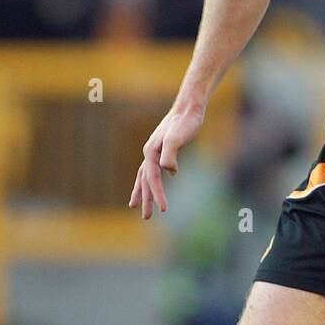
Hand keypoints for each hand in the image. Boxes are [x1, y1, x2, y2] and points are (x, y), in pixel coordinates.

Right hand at [129, 103, 205, 219]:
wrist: (189, 107)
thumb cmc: (184, 122)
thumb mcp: (177, 138)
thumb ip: (170, 154)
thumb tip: (169, 172)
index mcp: (151, 152)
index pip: (152, 179)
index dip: (157, 195)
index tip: (164, 210)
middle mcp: (149, 152)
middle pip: (144, 181)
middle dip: (145, 199)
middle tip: (146, 217)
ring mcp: (155, 151)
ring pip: (145, 176)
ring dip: (142, 191)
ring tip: (136, 205)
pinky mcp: (163, 149)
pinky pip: (154, 168)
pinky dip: (153, 179)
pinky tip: (160, 182)